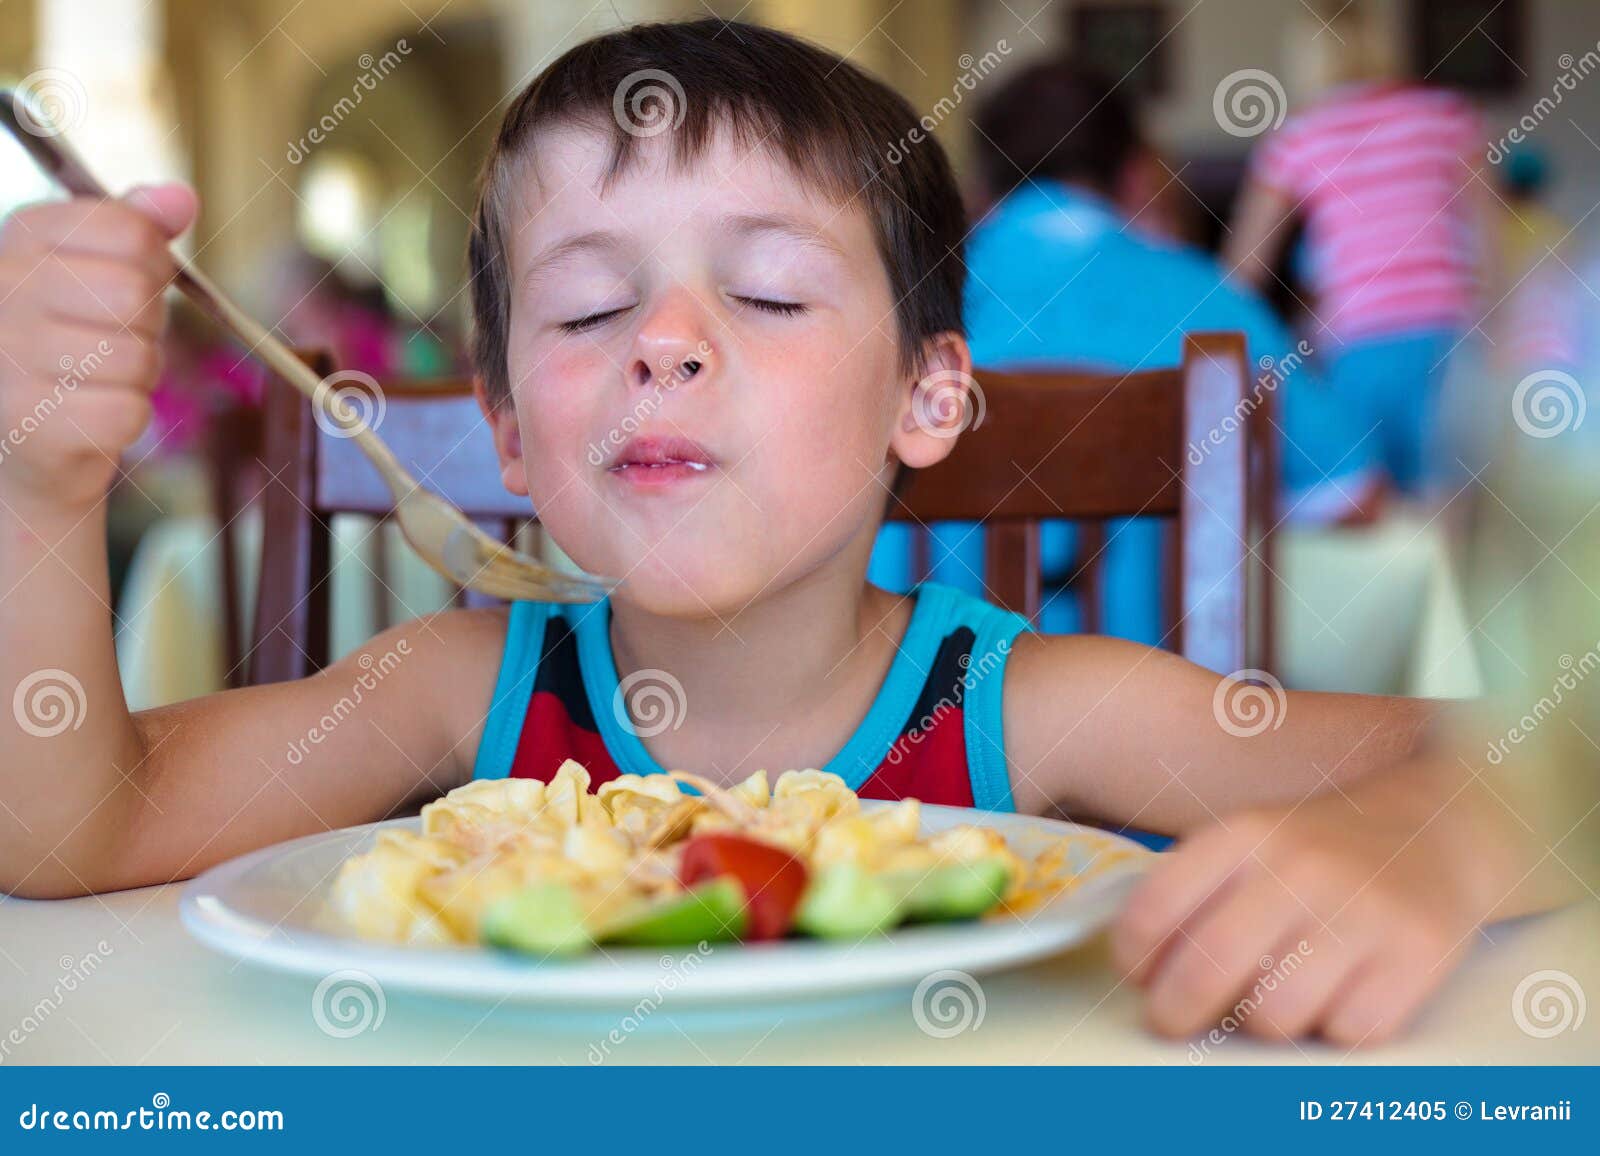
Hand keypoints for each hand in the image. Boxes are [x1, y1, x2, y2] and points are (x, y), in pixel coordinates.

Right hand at [0, 183, 196, 508]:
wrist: (23, 441)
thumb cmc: (70, 347)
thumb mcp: (98, 273)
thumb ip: (134, 231)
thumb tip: (181, 197)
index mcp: (20, 236)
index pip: (128, 230)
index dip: (153, 266)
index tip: (131, 287)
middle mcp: (0, 288)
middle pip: (135, 294)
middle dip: (148, 325)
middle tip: (113, 341)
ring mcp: (6, 356)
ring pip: (137, 356)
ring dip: (137, 376)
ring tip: (96, 380)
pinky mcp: (29, 422)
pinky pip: (128, 410)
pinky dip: (126, 418)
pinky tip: (88, 416)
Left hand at [1111, 776, 1494, 1045]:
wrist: (1433, 831)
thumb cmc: (1318, 852)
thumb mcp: (1248, 844)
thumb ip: (1192, 893)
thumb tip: (1144, 972)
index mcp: (1245, 835)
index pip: (1157, 905)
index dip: (1134, 957)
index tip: (1140, 979)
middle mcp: (1301, 867)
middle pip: (1209, 966)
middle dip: (1176, 1011)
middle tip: (1176, 1022)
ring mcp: (1363, 910)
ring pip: (1276, 1014)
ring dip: (1262, 1026)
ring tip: (1272, 1002)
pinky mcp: (1419, 954)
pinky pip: (1348, 1033)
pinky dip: (1334, 1032)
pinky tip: (1338, 998)